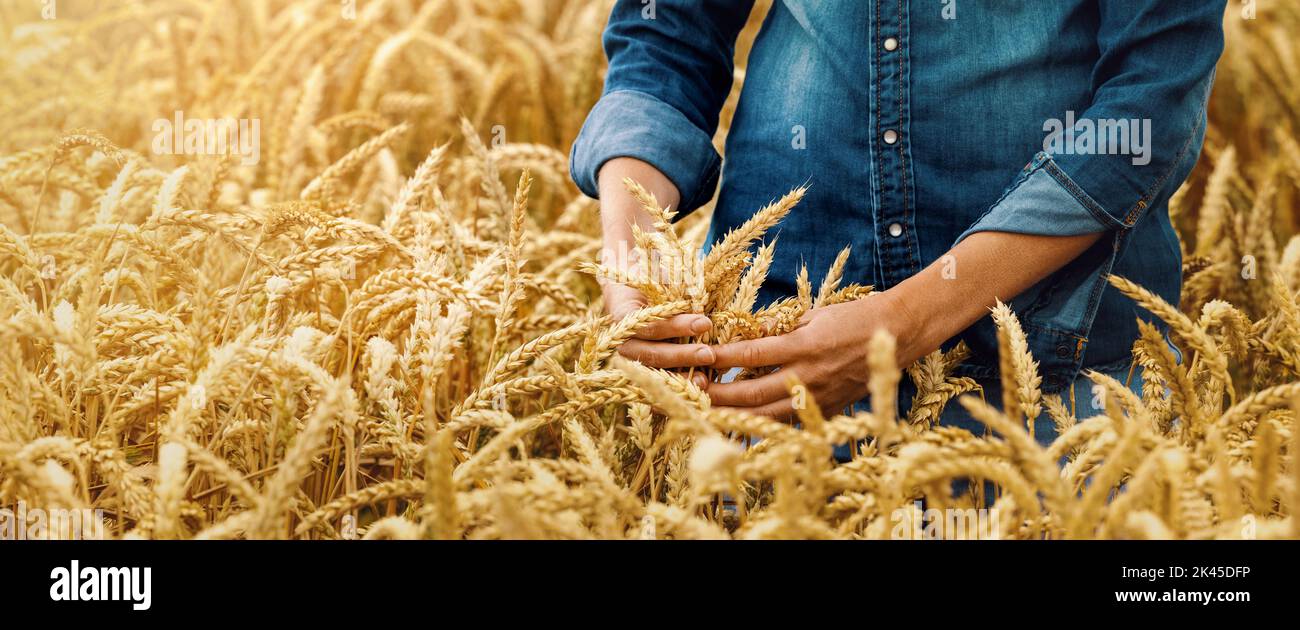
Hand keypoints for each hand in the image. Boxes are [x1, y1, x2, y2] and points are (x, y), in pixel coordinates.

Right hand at [596, 157, 713, 374]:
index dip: (676, 326)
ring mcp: (632, 357)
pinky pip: (662, 377)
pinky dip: (680, 382)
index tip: (704, 322)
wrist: (635, 285)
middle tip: (710, 354)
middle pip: (650, 354)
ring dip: (681, 376)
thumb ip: (676, 288)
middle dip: (682, 355)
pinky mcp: (645, 366)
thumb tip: (703, 298)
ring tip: (707, 381)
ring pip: (655, 371)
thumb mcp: (662, 276)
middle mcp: (622, 340)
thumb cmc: (653, 275)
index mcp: (622, 313)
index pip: (649, 325)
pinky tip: (701, 386)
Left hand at [704, 291, 919, 419]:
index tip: (699, 358)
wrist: (897, 334)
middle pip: (752, 393)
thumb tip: (748, 335)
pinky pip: (789, 423)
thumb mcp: (814, 314)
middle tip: (694, 392)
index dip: (721, 358)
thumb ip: (781, 328)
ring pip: (768, 417)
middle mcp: (808, 375)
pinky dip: (765, 426)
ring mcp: (818, 398)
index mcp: (803, 345)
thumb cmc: (854, 318)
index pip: (750, 354)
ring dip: (735, 417)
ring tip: (710, 413)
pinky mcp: (828, 411)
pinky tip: (743, 426)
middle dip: (719, 394)